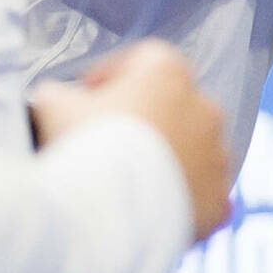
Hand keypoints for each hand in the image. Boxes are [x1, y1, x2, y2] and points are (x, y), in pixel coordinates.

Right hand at [34, 40, 230, 239]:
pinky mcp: (220, 201)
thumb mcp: (52, 105)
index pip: (142, 60)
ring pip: (193, 151)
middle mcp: (203, 107)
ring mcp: (217, 156)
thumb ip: (58, 94)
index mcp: (167, 72)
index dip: (110, 76)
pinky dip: (184, 199)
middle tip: (109, 143)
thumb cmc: (85, 146)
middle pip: (172, 106)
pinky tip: (156, 209)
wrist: (111, 212)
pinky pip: (203, 195)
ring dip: (168, 158)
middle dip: (145, 119)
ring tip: (131, 181)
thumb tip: (57, 99)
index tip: (87, 95)